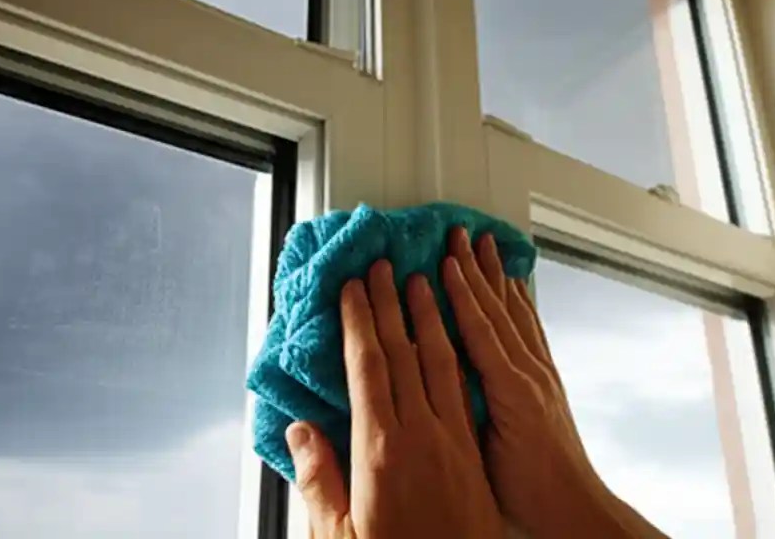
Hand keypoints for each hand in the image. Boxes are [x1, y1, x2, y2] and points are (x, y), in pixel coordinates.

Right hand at [286, 259, 504, 538]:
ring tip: (426, 276)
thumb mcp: (340, 534)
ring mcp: (455, 440)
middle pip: (406, 352)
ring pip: (444, 361)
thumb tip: (299, 430)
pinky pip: (469, 384)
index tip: (353, 286)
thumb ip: (318, 479)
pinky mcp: (475, 450)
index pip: (369, 366)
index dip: (360, 321)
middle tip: (384, 262)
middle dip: (393, 303)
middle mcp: (422, 434)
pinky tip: (466, 326)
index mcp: (382, 449)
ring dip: (434, 314)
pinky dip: (466, 346)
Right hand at [442, 228, 668, 538]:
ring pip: (515, 311)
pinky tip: (514, 285)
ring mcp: (541, 372)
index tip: (439, 263)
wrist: (572, 505)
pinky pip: (531, 327)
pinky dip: (520, 300)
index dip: (458, 295)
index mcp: (509, 390)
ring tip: (484, 244)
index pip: (477, 330)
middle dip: (474, 269)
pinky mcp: (546, 378)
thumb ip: (462, 409)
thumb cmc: (525, 490)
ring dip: (496, 275)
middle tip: (458, 234)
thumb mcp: (484, 451)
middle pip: (496, 309)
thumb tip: (431, 375)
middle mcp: (528, 372)